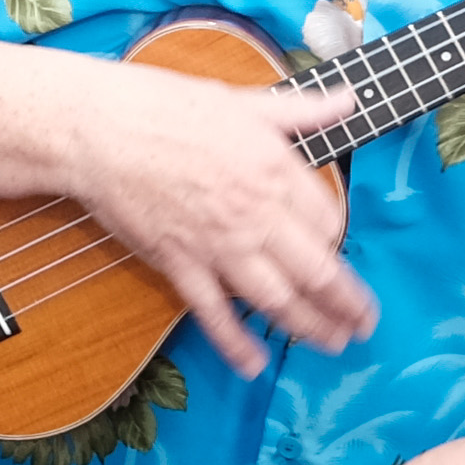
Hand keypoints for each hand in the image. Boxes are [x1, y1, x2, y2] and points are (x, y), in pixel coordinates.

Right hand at [55, 50, 367, 369]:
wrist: (99, 131)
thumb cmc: (166, 106)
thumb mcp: (245, 100)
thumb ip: (302, 110)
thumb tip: (348, 100)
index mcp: (276, 170)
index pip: (330, 220)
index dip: (338, 237)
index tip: (335, 246)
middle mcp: (255, 215)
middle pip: (317, 271)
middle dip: (347, 304)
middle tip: (364, 324)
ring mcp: (218, 245)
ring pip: (278, 300)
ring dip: (311, 328)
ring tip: (333, 343)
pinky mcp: (180, 264)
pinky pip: (215, 314)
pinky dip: (236, 343)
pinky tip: (255, 364)